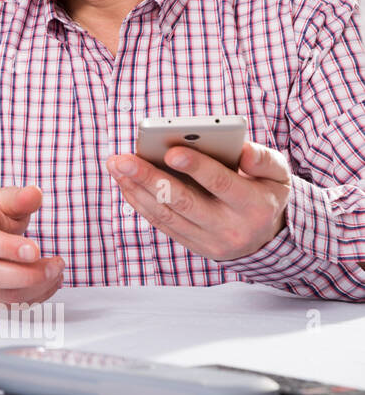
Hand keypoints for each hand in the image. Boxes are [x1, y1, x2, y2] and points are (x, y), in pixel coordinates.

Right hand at [0, 186, 63, 305]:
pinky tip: (48, 283)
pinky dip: (34, 298)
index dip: (9, 248)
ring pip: (3, 296)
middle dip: (29, 275)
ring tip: (56, 272)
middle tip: (56, 266)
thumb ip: (19, 198)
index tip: (36, 250)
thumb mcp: (0, 200)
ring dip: (36, 288)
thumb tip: (35, 194)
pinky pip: (9, 306)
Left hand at [106, 141, 290, 261]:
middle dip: (150, 178)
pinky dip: (139, 202)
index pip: (223, 184)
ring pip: (166, 214)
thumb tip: (243, 150)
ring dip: (136, 188)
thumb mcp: (278, 175)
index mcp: (255, 206)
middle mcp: (230, 227)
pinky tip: (124, 182)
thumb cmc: (266, 193)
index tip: (172, 152)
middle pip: (184, 202)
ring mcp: (208, 240)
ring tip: (116, 166)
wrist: (267, 236)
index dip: (198, 168)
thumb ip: (264, 159)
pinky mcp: (192, 244)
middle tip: (123, 159)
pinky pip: (161, 223)